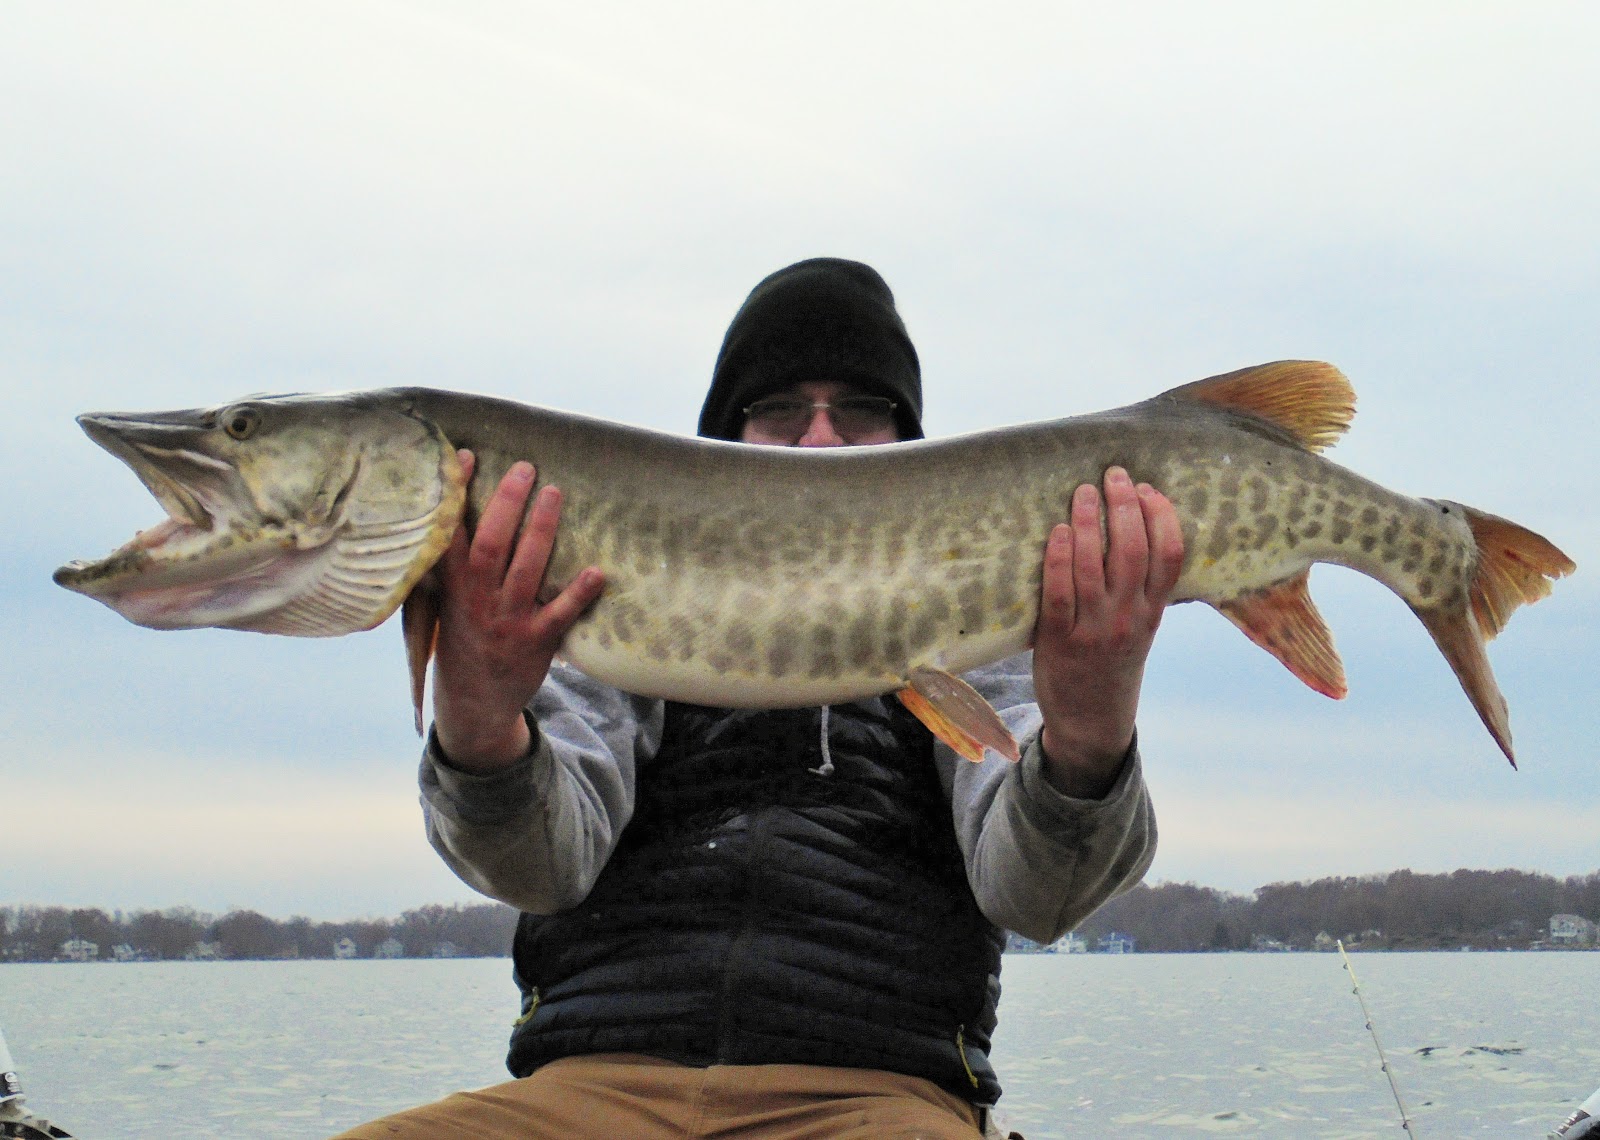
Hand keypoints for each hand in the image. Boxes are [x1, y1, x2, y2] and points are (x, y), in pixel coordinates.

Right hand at [431, 451, 604, 771]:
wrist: (473, 701)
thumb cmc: (463, 636)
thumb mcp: (447, 599)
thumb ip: (457, 560)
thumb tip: (466, 503)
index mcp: (452, 586)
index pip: (449, 533)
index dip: (455, 495)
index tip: (465, 456)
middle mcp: (477, 600)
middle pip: (491, 544)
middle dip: (507, 503)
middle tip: (526, 467)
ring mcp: (507, 621)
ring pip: (525, 570)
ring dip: (541, 530)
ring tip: (554, 493)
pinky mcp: (537, 642)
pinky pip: (559, 615)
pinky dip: (578, 593)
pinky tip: (597, 571)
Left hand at [1033, 466, 1183, 797]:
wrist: (1091, 721)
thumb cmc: (1112, 662)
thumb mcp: (1140, 626)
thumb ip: (1142, 587)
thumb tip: (1135, 525)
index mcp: (1153, 612)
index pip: (1170, 557)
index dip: (1162, 517)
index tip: (1148, 488)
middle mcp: (1129, 619)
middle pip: (1133, 553)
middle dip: (1124, 507)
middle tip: (1113, 475)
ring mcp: (1095, 630)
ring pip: (1095, 567)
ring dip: (1089, 522)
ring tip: (1082, 492)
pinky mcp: (1060, 641)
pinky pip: (1061, 594)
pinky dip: (1059, 559)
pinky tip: (1057, 532)